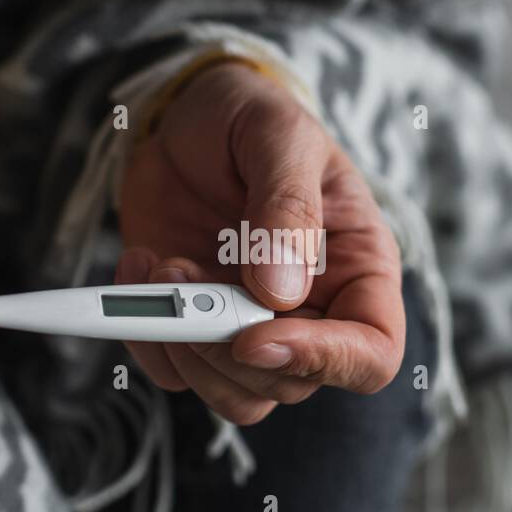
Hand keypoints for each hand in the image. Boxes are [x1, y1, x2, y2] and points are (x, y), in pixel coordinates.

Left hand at [117, 60, 403, 424]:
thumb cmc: (249, 116)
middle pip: (290, 382)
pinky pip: (175, 373)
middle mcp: (314, 312)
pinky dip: (145, 335)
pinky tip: (138, 264)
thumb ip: (287, 206)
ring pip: (236, 395)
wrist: (184, 117)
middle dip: (225, 344)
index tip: (254, 335)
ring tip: (161, 267)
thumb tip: (279, 293)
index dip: (324, 361)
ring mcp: (253, 326)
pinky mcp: (197, 329)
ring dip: (184, 348)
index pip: (372, 353)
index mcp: (358, 269)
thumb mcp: (279, 134)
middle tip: (181, 273)